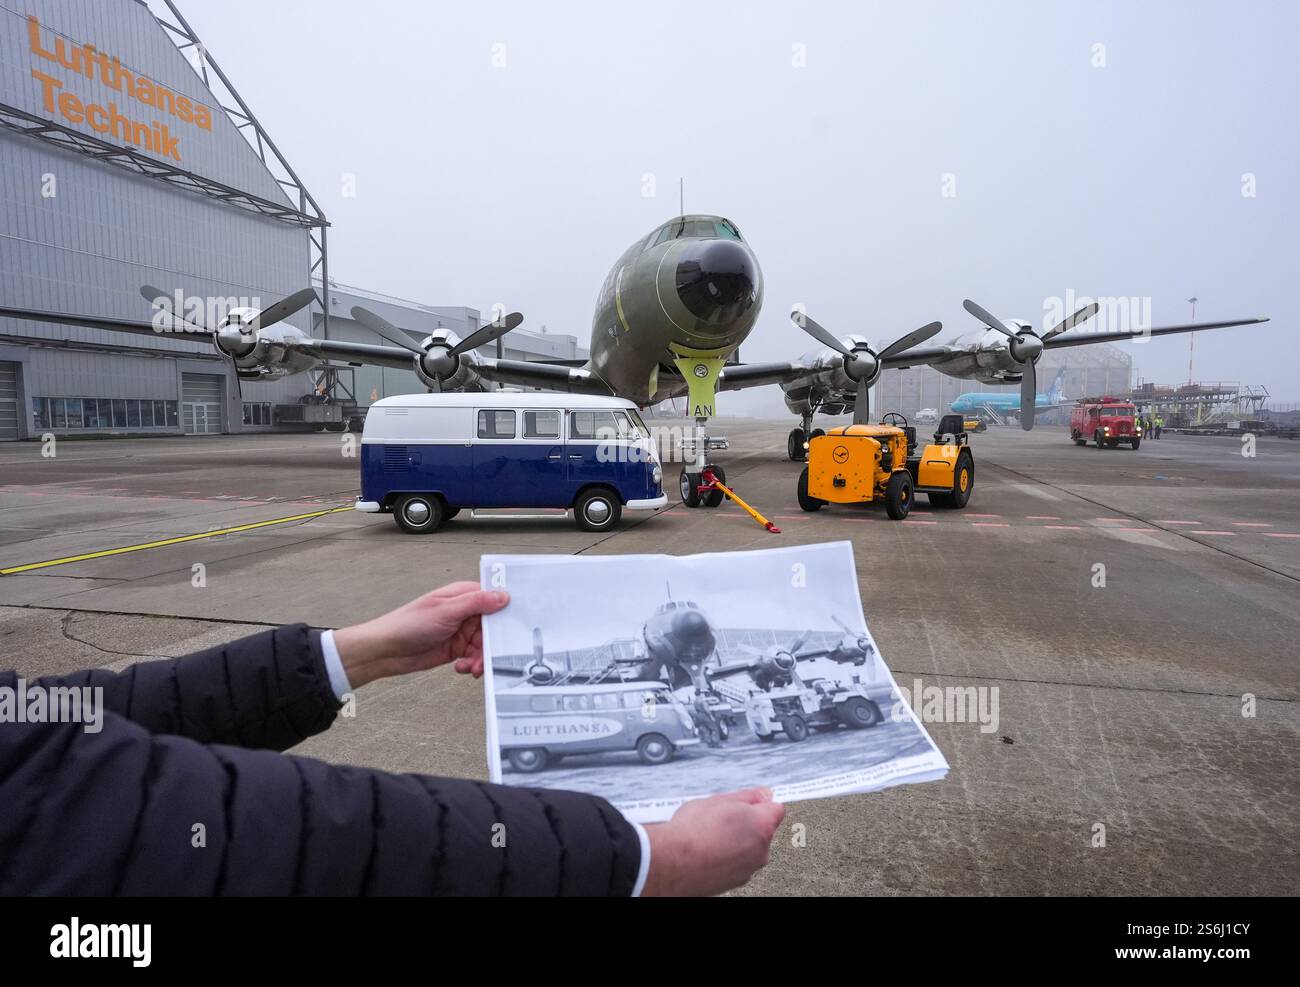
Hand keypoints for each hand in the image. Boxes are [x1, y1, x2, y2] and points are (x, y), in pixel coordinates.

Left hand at [332, 582, 508, 687]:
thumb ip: (477, 603)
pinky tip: (461, 668)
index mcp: (463, 595)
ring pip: (485, 645)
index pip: (494, 598)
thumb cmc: (408, 624)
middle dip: (493, 644)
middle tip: (490, 657)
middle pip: (493, 626)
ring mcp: (461, 631)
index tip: (517, 624)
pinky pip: (474, 657)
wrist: (386, 651)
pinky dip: (472, 665)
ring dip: (482, 658)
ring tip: (472, 668)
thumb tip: (504, 595)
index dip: (506, 610)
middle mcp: (464, 612)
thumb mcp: (446, 611)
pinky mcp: (456, 649)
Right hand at [641, 787, 784, 895]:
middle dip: (746, 823)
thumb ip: (748, 796)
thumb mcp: (720, 800)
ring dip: (735, 842)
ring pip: (748, 849)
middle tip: (721, 818)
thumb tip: (764, 793)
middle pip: (761, 831)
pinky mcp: (734, 882)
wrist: (673, 862)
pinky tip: (707, 851)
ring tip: (709, 836)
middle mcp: (761, 852)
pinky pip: (736, 864)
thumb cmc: (694, 831)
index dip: (760, 803)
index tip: (748, 803)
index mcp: (762, 826)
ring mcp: (748, 869)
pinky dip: (725, 858)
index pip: (776, 809)